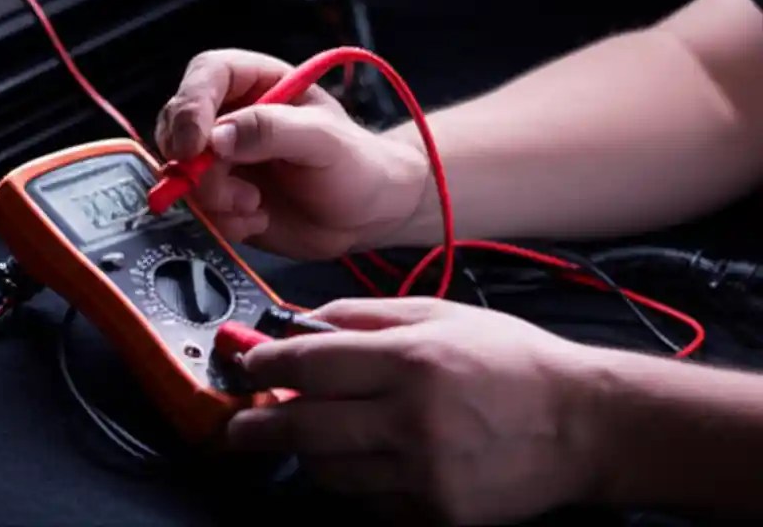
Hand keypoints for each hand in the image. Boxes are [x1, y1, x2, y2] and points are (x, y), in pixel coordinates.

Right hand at [154, 49, 428, 258]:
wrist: (368, 216)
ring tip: (255, 205)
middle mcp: (229, 116)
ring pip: (180, 172)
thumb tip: (216, 138)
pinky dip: (220, 221)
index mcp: (255, 83)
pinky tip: (256, 219)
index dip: (190, 106)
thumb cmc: (358, 165)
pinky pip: (195, 207)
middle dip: (194, 164)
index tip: (195, 146)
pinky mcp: (218, 196)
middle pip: (177, 126)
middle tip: (230, 189)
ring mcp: (219, 158)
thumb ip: (271, 130)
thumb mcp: (323, 141)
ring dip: (212, 198)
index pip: (205, 76)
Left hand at [225, 298, 602, 524]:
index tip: (247, 365)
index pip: (309, 364)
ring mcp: (423, 473)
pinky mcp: (436, 512)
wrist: (584, 424)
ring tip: (306, 435)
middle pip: (303, 426)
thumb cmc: (512, 361)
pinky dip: (354, 481)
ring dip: (305, 453)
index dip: (265, 364)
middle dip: (256, 426)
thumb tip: (302, 322)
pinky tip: (364, 459)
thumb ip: (365, 316)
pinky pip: (367, 500)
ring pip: (328, 470)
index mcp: (411, 361)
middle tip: (237, 427)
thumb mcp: (439, 314)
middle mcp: (411, 420)